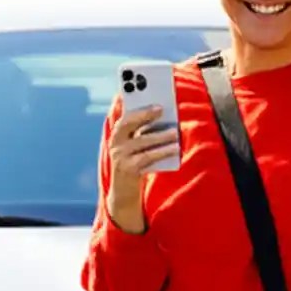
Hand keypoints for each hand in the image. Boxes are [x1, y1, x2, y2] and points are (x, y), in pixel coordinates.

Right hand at [106, 106, 179, 233]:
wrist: (123, 192)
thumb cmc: (134, 164)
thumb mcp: (135, 147)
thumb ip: (142, 132)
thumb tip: (162, 117)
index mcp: (116, 135)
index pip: (123, 115)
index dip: (133, 105)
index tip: (148, 97)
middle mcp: (115, 144)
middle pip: (128, 124)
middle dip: (144, 114)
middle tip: (161, 108)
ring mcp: (120, 157)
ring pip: (141, 141)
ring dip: (159, 135)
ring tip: (175, 132)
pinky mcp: (129, 170)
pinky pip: (148, 157)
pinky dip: (162, 152)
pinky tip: (174, 149)